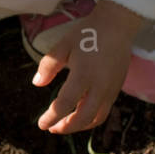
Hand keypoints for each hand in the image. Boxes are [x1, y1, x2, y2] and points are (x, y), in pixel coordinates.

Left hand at [32, 0, 150, 133]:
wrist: (117, 25)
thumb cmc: (87, 34)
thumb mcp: (63, 46)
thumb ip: (48, 66)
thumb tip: (37, 84)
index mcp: (83, 74)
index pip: (65, 104)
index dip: (51, 117)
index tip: (41, 124)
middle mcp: (100, 86)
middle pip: (83, 118)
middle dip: (66, 127)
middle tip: (52, 128)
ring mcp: (111, 89)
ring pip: (96, 118)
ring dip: (79, 126)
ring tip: (65, 124)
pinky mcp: (117, 89)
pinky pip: (104, 111)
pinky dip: (90, 118)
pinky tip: (79, 114)